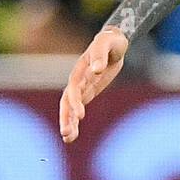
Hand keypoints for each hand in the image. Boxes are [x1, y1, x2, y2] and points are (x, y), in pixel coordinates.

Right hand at [59, 27, 129, 142]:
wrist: (114, 42)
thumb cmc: (110, 41)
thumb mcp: (107, 43)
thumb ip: (100, 54)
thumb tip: (96, 69)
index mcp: (80, 70)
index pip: (74, 88)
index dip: (75, 102)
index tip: (81, 115)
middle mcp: (77, 80)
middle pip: (67, 102)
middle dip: (66, 117)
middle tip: (67, 133)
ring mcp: (81, 87)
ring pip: (70, 108)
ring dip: (68, 123)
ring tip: (68, 139)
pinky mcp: (87, 93)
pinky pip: (77, 109)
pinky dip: (74, 122)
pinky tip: (73, 135)